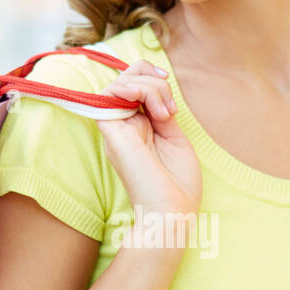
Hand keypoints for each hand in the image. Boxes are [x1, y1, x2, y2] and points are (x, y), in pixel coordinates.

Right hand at [95, 60, 202, 220]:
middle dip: (153, 81)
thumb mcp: (175, 137)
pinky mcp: (111, 132)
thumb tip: (155, 86)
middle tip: (170, 109)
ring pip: (121, 82)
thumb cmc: (178, 185)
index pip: (134, 84)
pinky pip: (111, 93)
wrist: (172, 212)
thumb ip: (161, 111)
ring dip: (150, 86)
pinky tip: (154, 109)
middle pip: (127, 78)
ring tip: (165, 113)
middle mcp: (123, 126)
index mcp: (137, 128)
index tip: (173, 101)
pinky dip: (135, 88)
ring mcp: (116, 129)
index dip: (152, 78)